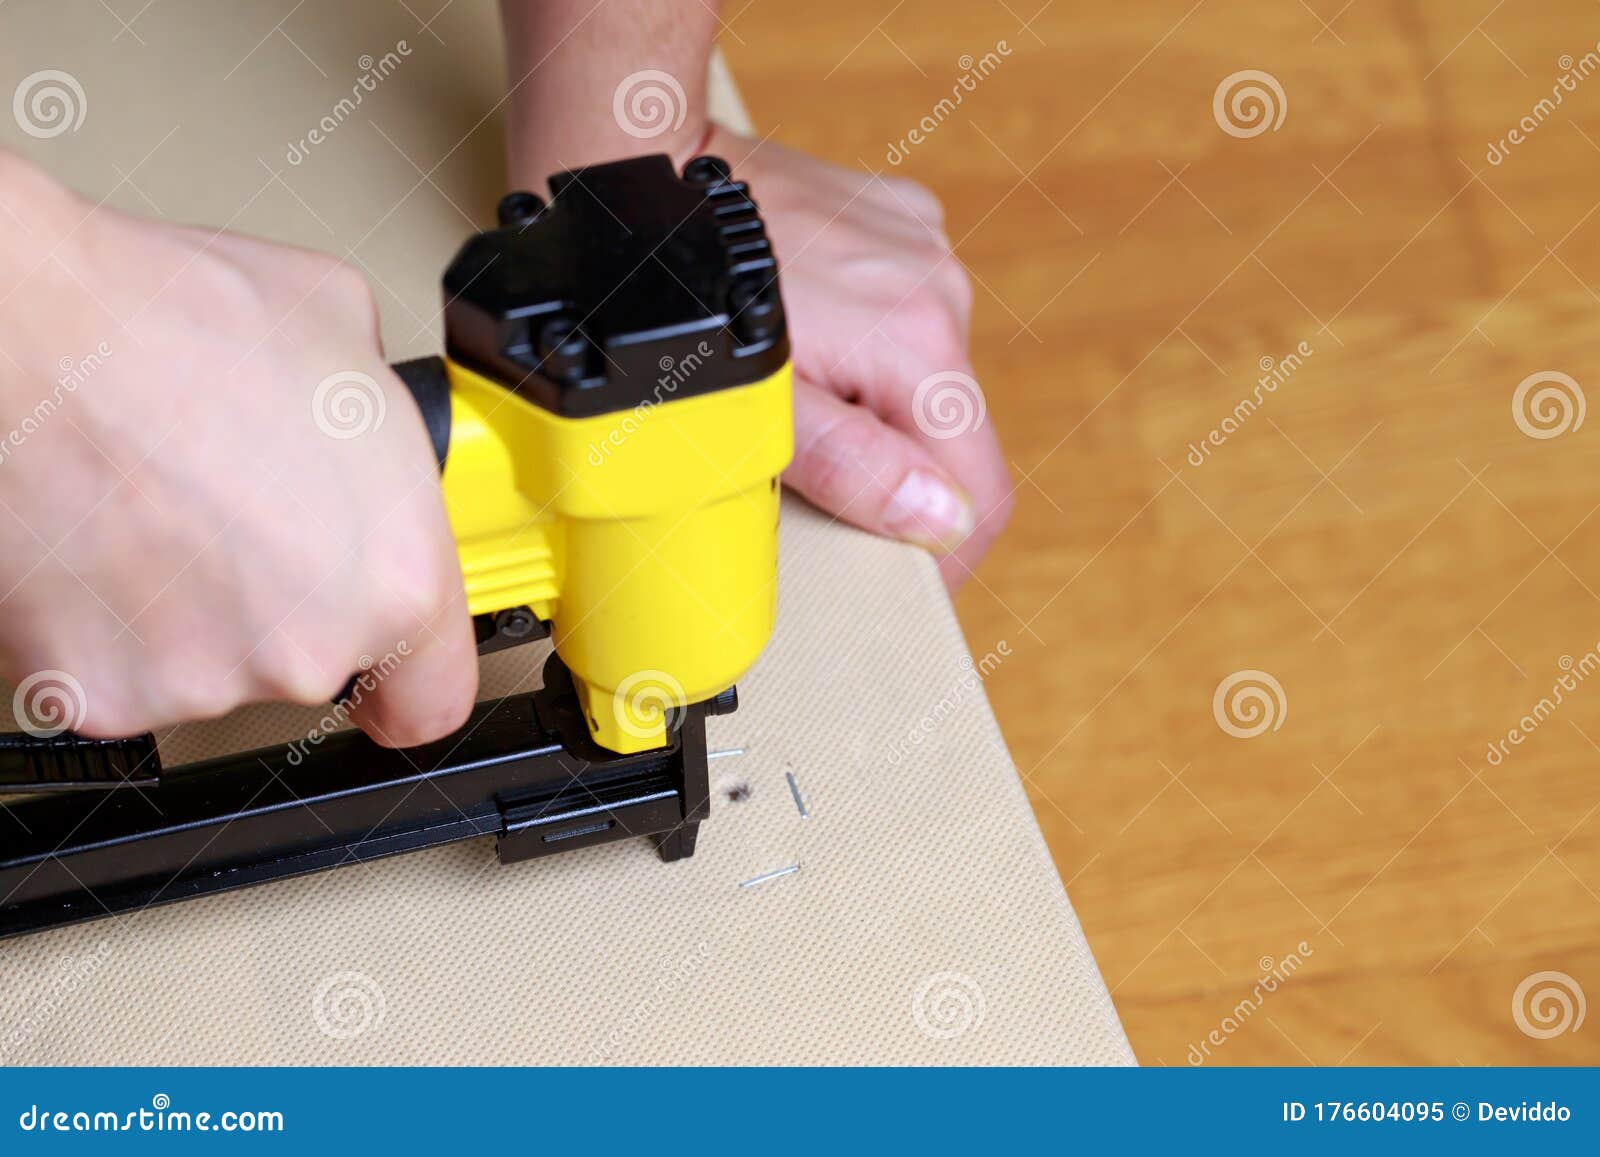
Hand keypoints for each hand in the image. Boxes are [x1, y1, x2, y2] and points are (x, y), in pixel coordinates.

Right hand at [0, 157, 476, 743]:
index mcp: (393, 579)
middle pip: (308, 668)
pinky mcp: (94, 694)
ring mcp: (197, 681)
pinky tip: (96, 543)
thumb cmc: (171, 324)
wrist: (22, 337)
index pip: (431, 700)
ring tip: (151, 510)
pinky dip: (103, 627)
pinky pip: (115, 673)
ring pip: (208, 670)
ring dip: (187, 614)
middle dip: (277, 606)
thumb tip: (374, 445)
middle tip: (226, 515)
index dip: (405, 680)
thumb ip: (385, 435)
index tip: (383, 671)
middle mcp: (305, 650)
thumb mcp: (346, 339)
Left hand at [712, 127, 1013, 588]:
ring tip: (804, 400)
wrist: (651, 174)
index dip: (948, 557)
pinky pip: (910, 313)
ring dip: (884, 409)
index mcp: (919, 342)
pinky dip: (873, 348)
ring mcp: (924, 246)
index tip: (909, 587)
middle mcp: (941, 288)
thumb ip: (853, 468)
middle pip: (953, 431)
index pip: (979, 490)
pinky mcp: (900, 220)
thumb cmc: (686, 301)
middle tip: (825, 488)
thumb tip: (941, 520)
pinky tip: (813, 335)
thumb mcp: (759, 406)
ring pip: (930, 375)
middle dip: (902, 476)